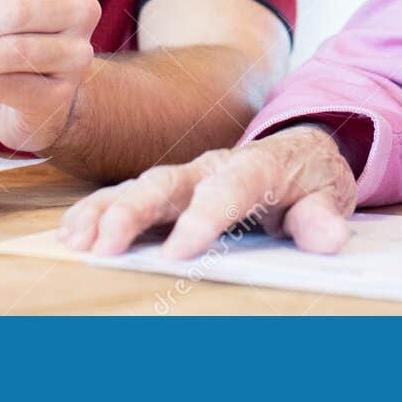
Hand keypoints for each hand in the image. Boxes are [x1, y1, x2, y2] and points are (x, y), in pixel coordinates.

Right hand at [57, 124, 357, 258]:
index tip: (178, 252)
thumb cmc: (310, 177)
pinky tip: (72, 233)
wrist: (301, 149)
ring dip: (104, 212)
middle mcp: (212, 166)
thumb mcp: (329, 193)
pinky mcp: (168, 188)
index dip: (203, 219)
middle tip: (105, 245)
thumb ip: (322, 216)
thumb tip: (327, 237)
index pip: (228, 189)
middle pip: (168, 183)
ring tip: (75, 241)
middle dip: (133, 212)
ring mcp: (186, 175)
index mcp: (256, 166)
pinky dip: (97, 212)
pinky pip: (126, 195)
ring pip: (138, 187)